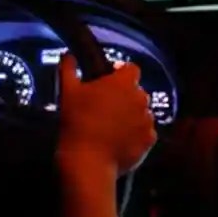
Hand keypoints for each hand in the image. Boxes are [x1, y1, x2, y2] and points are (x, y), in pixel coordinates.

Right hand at [57, 55, 156, 175]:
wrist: (88, 160)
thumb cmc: (77, 122)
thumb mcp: (68, 92)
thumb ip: (69, 69)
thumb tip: (68, 56)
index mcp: (124, 82)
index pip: (131, 69)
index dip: (120, 73)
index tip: (108, 80)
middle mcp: (141, 98)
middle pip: (136, 91)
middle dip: (125, 96)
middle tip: (106, 107)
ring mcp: (147, 120)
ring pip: (142, 112)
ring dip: (131, 115)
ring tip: (113, 127)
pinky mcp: (149, 140)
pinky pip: (145, 132)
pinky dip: (136, 135)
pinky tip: (120, 141)